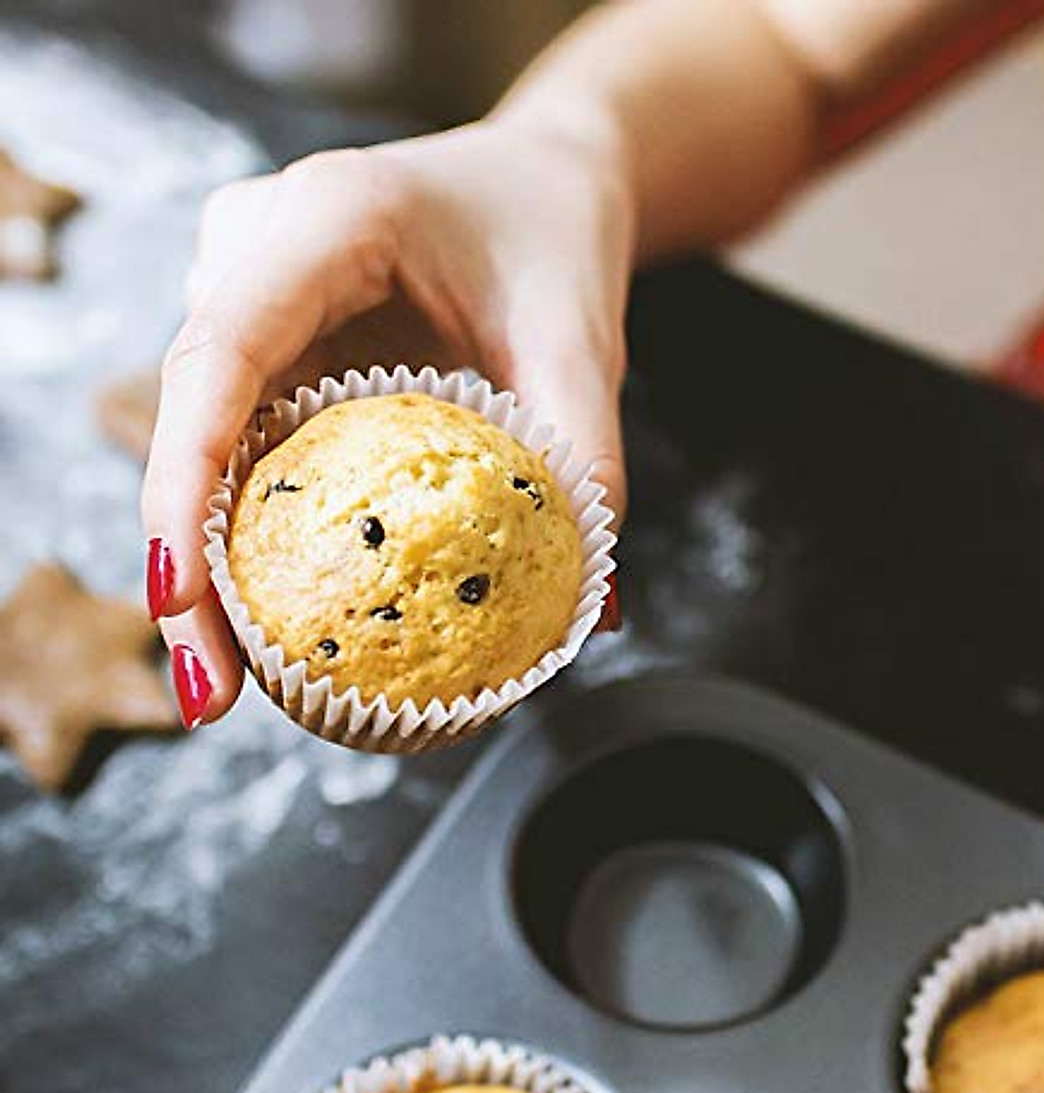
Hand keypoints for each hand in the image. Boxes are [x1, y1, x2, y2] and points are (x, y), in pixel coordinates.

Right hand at [142, 118, 634, 725]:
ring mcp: (250, 296)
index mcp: (326, 220)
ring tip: (227, 680)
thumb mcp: (581, 338)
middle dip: (185, 563)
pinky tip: (271, 615)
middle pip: (191, 416)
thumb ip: (586, 457)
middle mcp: (257, 251)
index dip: (185, 477)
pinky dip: (251, 530)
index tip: (182, 594)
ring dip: (211, 562)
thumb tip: (593, 614)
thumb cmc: (553, 236)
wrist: (540, 181)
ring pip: (202, 440)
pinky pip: (243, 442)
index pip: (223, 352)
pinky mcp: (269, 343)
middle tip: (209, 692)